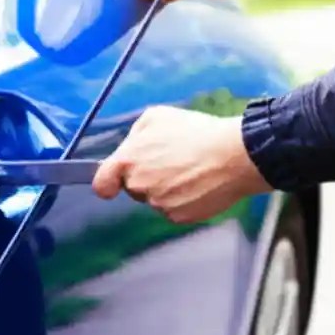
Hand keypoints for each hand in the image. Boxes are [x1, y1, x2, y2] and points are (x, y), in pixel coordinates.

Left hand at [92, 106, 272, 223]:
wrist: (233, 155)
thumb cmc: (196, 132)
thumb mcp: (157, 117)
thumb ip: (135, 136)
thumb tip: (131, 149)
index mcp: (129, 160)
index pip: (102, 183)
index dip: (107, 183)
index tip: (112, 184)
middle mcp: (139, 185)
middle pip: (134, 188)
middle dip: (147, 178)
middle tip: (172, 162)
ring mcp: (158, 203)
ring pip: (156, 199)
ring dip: (167, 189)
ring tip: (190, 170)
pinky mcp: (178, 216)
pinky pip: (175, 210)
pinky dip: (184, 200)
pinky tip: (198, 184)